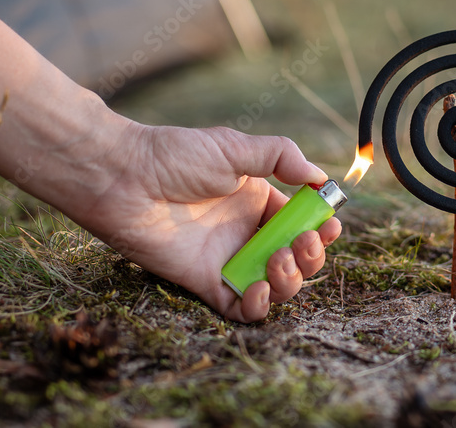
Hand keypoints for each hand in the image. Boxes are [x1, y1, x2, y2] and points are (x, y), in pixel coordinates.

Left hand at [71, 123, 341, 322]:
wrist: (125, 179)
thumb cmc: (174, 156)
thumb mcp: (234, 147)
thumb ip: (280, 157)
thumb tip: (319, 176)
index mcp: (258, 200)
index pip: (301, 221)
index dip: (321, 227)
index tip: (330, 223)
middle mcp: (247, 232)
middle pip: (297, 257)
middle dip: (312, 255)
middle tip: (304, 242)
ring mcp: (229, 259)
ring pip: (277, 286)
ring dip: (291, 279)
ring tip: (279, 259)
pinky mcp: (207, 283)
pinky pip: (242, 308)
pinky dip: (259, 306)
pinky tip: (259, 288)